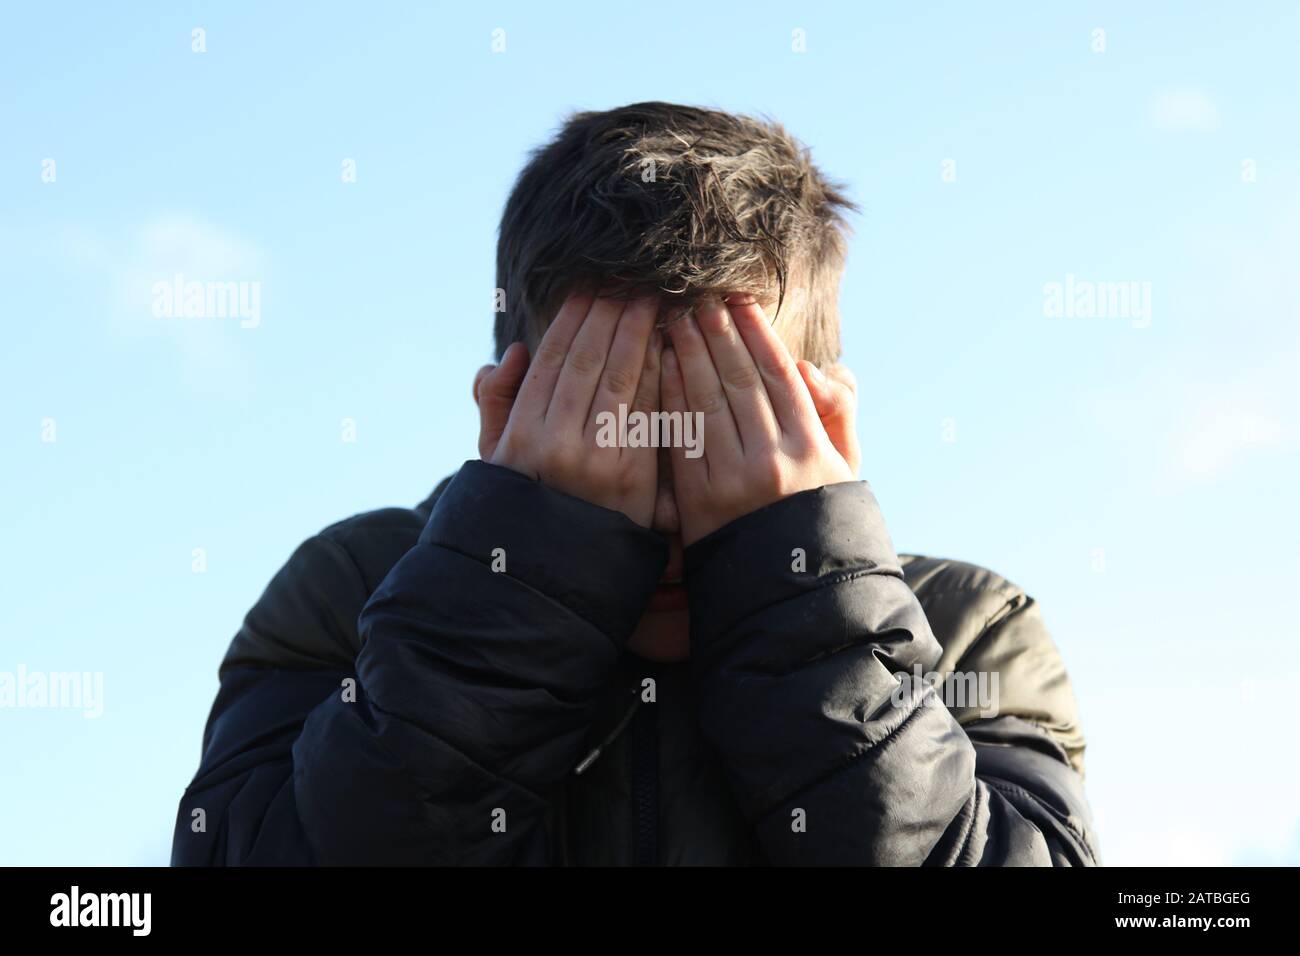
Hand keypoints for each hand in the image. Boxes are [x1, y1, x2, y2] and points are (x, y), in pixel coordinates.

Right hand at [485, 292, 662, 527]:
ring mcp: (597, 459)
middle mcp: (556, 443)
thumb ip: (495, 401)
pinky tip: (665, 345)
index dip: (574, 318)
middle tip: (631, 279)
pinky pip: (647, 409)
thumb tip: (515, 351)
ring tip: (652, 299)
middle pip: (589, 359)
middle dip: (611, 313)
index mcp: (520, 434)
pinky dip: (656, 372)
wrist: (556, 568)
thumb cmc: (523, 502)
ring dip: (638, 332)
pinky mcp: (634, 474)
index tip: (591, 287)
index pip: (552, 359)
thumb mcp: (493, 458)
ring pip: (620, 377)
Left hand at [660, 295, 854, 545]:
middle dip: (717, 332)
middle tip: (699, 297)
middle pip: (739, 379)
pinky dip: (671, 396)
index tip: (739, 300)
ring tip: (676, 320)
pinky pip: (683, 436)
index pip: (778, 374)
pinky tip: (662, 365)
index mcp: (811, 448)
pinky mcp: (699, 500)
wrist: (791, 587)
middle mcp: (772, 460)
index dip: (756, 332)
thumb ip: (837, 411)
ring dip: (689, 355)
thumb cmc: (819, 515)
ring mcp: (733, 480)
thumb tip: (809, 366)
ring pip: (708, 401)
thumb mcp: (847, 466)